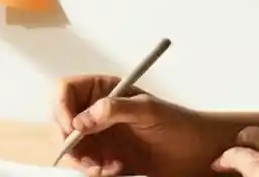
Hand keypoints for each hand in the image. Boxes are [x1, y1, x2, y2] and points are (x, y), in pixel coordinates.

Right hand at [53, 75, 236, 176]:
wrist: (197, 152)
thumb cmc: (177, 123)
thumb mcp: (147, 110)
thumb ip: (114, 109)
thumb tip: (82, 119)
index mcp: (103, 89)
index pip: (66, 90)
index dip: (61, 106)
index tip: (71, 127)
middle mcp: (96, 110)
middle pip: (62, 120)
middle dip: (70, 140)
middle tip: (86, 157)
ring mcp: (99, 134)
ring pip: (73, 146)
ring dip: (85, 160)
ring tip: (108, 167)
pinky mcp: (105, 156)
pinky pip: (88, 164)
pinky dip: (96, 170)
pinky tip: (117, 169)